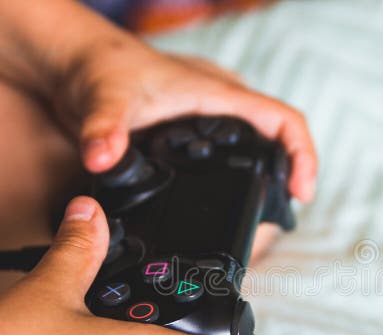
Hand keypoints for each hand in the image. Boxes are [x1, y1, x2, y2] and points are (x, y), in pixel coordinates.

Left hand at [54, 37, 317, 201]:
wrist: (80, 58)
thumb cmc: (101, 66)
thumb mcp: (104, 98)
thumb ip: (104, 129)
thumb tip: (103, 159)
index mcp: (219, 95)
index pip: (284, 121)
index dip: (302, 156)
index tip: (301, 194)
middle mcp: (224, 106)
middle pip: (278, 144)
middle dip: (287, 184)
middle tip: (274, 227)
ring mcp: (212, 120)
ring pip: (260, 151)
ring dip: (268, 186)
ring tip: (258, 227)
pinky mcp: (198, 132)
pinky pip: (237, 155)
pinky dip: (243, 182)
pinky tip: (229, 209)